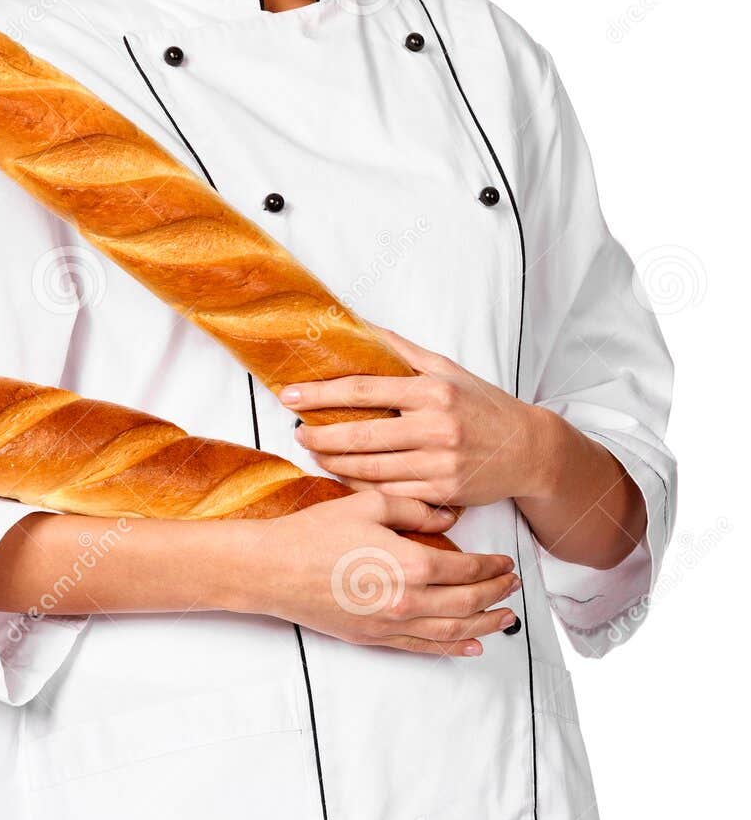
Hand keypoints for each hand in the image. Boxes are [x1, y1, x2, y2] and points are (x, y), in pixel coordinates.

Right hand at [227, 488, 520, 654]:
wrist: (273, 569)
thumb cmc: (316, 532)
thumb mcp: (368, 503)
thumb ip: (415, 508)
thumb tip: (450, 517)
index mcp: (410, 562)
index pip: (466, 568)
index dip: (492, 566)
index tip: (506, 561)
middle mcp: (407, 600)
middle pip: (467, 602)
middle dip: (496, 594)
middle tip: (513, 586)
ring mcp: (391, 624)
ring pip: (453, 631)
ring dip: (485, 625)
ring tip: (505, 618)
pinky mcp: (375, 638)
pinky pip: (425, 648)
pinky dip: (453, 648)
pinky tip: (471, 646)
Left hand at [279, 326, 548, 508]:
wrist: (530, 450)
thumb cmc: (484, 405)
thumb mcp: (448, 369)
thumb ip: (404, 351)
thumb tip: (362, 326)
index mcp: (433, 391)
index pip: (364, 390)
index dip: (321, 393)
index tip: (290, 394)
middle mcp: (436, 427)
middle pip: (361, 435)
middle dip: (320, 436)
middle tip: (297, 432)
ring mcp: (439, 464)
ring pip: (371, 469)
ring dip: (335, 463)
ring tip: (315, 454)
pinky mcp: (443, 494)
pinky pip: (391, 494)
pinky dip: (363, 487)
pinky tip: (345, 478)